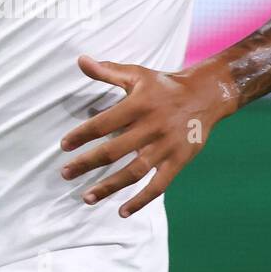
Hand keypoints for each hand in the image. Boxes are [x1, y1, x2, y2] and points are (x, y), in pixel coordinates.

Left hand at [59, 54, 237, 216]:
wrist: (206, 95)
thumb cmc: (164, 85)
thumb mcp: (137, 74)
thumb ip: (108, 71)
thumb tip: (81, 60)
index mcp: (139, 105)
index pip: (104, 123)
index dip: (82, 135)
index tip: (64, 146)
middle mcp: (152, 127)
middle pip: (115, 150)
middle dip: (88, 164)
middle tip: (65, 174)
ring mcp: (166, 147)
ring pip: (134, 172)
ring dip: (110, 187)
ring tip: (87, 198)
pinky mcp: (179, 161)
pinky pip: (158, 185)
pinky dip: (141, 200)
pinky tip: (122, 211)